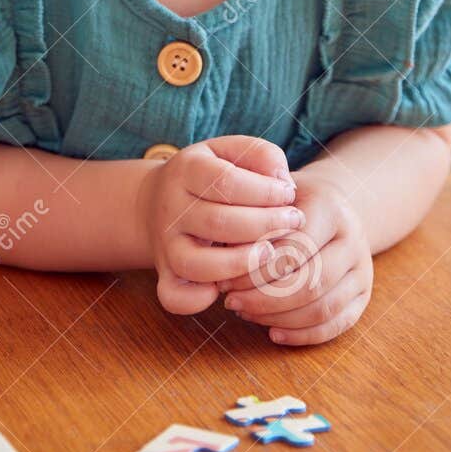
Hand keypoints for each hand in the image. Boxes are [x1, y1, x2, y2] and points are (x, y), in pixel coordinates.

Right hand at [141, 135, 305, 316]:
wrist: (156, 199)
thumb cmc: (210, 174)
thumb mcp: (231, 151)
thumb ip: (261, 155)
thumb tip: (283, 180)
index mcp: (187, 170)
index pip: (226, 182)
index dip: (265, 191)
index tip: (289, 194)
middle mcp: (171, 208)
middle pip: (217, 223)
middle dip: (265, 226)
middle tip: (294, 222)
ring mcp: (166, 244)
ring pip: (196, 264)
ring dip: (240, 264)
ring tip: (269, 254)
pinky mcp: (165, 272)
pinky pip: (173, 296)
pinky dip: (198, 301)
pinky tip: (229, 287)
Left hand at [217, 175, 372, 344]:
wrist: (335, 206)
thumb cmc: (291, 201)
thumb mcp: (273, 193)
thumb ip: (252, 215)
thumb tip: (223, 250)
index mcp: (330, 208)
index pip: (295, 246)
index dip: (258, 267)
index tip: (225, 276)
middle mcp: (353, 239)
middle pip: (311, 280)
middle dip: (265, 297)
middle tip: (230, 301)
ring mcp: (362, 270)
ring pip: (323, 307)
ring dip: (279, 317)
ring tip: (245, 313)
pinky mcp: (363, 295)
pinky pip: (336, 325)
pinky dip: (303, 335)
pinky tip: (272, 333)